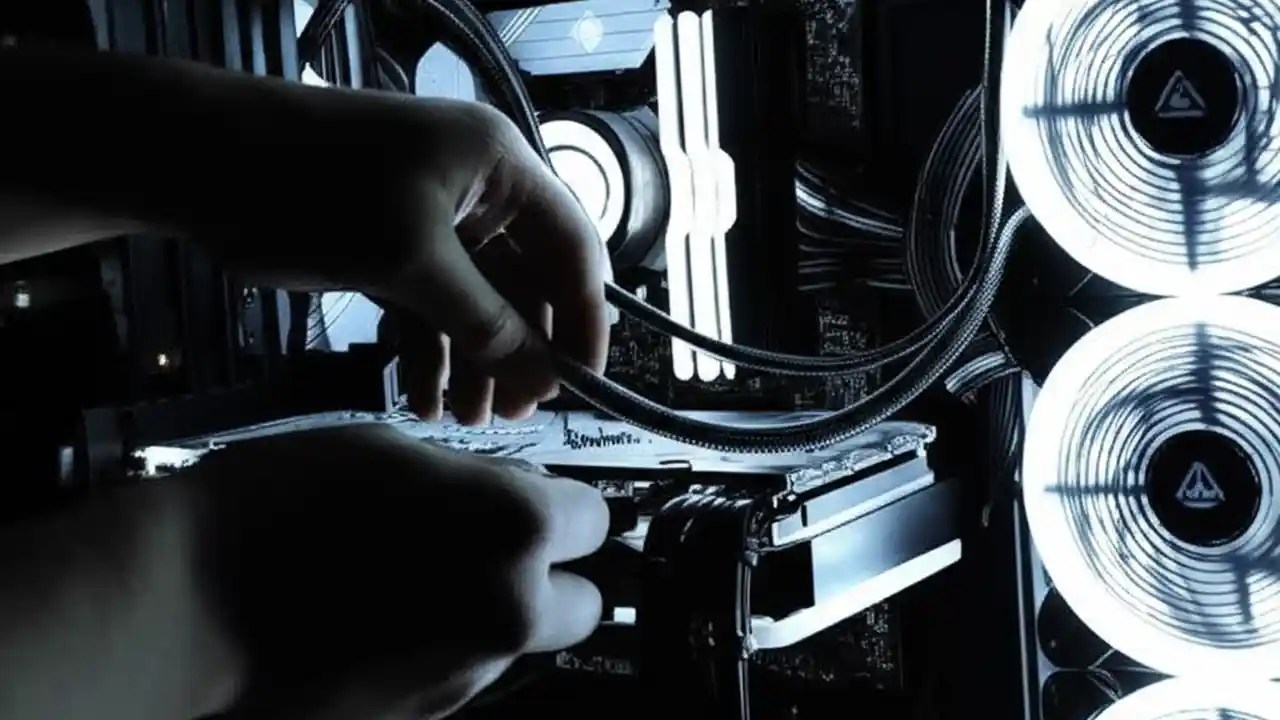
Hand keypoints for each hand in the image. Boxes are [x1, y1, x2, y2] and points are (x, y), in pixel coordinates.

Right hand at [190, 424, 608, 718]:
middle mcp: (509, 611)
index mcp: (515, 528)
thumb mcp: (393, 450)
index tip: (540, 500)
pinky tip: (381, 619)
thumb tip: (512, 496)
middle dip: (550, 576)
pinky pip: (462, 677)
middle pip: (582, 603)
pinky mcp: (422, 718)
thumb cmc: (273, 508)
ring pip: (520, 643)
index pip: (596, 519)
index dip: (565, 505)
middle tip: (491, 547)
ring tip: (412, 578)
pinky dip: (442, 651)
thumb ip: (478, 480)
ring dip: (492, 613)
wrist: (180, 605)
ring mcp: (466, 677)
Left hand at [211, 94, 610, 424]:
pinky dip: (429, 353)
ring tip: (468, 421)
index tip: (583, 382)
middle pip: (526, 283)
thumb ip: (483, 320)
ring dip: (475, 362)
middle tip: (517, 413)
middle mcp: (478, 194)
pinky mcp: (392, 249)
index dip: (585, 317)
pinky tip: (422, 401)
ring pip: (477, 303)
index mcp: (501, 170)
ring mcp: (434, 222)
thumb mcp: (410, 259)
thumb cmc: (318, 191)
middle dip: (521, 350)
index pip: (573, 247)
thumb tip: (543, 375)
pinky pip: (430, 308)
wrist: (206, 163)